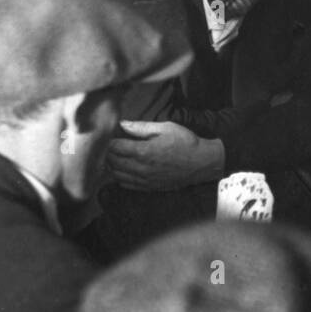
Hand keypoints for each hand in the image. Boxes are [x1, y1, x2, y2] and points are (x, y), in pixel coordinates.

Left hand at [108, 120, 224, 190]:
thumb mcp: (166, 128)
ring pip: (117, 175)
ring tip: (116, 157)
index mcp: (143, 151)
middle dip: (109, 153)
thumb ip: (141, 127)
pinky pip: (126, 185)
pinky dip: (120, 177)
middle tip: (112, 146)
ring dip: (113, 166)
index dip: (110, 141)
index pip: (114, 148)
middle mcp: (141, 168)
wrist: (202, 162)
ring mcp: (144, 180)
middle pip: (112, 162)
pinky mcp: (149, 187)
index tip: (112, 137)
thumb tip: (122, 124)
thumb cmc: (186, 142)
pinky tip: (124, 170)